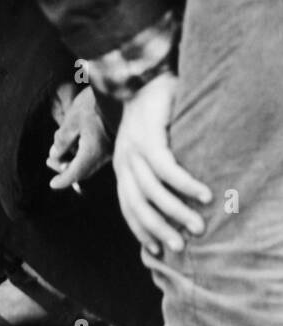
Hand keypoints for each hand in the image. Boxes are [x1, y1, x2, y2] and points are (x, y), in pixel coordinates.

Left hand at [47, 86, 111, 190]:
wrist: (123, 90)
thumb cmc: (96, 103)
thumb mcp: (73, 119)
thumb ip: (63, 139)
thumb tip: (55, 154)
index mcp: (93, 151)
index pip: (76, 173)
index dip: (63, 180)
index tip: (53, 184)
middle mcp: (105, 155)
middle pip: (83, 170)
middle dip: (65, 169)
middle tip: (49, 161)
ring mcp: (111, 149)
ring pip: (90, 163)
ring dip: (73, 161)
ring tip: (57, 152)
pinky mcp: (113, 142)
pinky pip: (96, 155)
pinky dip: (82, 154)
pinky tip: (73, 144)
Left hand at [111, 72, 212, 255]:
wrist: (144, 75)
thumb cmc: (154, 115)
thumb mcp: (152, 146)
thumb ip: (159, 171)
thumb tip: (182, 199)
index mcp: (123, 167)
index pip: (128, 205)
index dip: (141, 228)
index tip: (157, 249)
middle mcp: (124, 161)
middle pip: (137, 204)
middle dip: (158, 228)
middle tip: (180, 246)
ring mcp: (133, 149)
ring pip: (152, 190)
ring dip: (176, 211)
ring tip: (198, 226)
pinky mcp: (148, 136)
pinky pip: (166, 168)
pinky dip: (185, 184)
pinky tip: (203, 195)